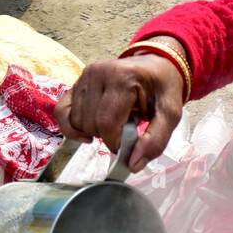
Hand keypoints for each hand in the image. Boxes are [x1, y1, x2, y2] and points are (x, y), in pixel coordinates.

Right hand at [53, 46, 185, 172]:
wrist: (155, 66)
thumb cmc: (162, 89)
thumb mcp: (171, 114)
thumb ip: (155, 140)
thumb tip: (133, 165)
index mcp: (122, 77)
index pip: (106, 122)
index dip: (116, 142)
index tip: (131, 143)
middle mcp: (97, 73)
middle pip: (90, 123)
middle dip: (107, 137)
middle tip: (127, 128)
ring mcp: (83, 77)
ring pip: (77, 121)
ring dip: (94, 132)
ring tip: (115, 122)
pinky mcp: (75, 84)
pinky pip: (62, 112)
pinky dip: (71, 128)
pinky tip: (87, 134)